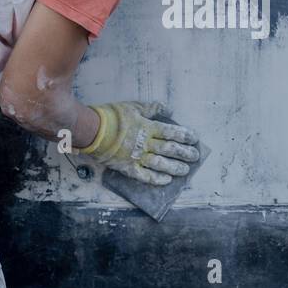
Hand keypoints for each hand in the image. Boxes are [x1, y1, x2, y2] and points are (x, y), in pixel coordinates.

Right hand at [75, 101, 199, 185]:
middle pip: (169, 149)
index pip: (171, 132)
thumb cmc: (111, 116)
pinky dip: (156, 179)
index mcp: (147, 127)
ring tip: (186, 170)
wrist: (92, 130)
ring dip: (175, 167)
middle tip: (195, 156)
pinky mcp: (127, 168)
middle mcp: (145, 143)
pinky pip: (145, 176)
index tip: (194, 139)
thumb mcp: (133, 107)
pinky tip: (166, 180)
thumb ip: (151, 108)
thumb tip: (166, 108)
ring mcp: (137, 157)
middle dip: (184, 153)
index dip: (184, 136)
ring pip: (160, 164)